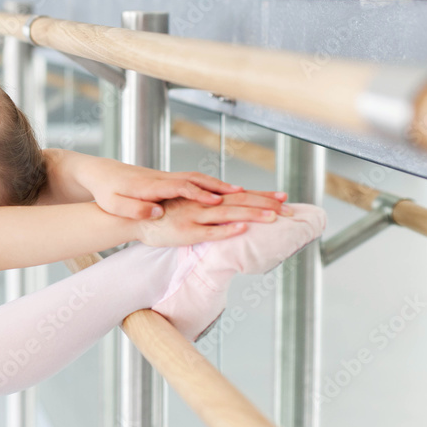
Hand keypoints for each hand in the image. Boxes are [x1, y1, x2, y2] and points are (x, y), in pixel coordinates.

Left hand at [80, 157, 280, 219]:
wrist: (103, 173)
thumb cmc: (108, 192)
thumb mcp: (115, 205)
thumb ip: (135, 209)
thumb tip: (157, 211)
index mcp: (150, 186)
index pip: (180, 187)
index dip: (199, 194)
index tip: (217, 201)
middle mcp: (165, 178)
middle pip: (199, 180)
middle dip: (225, 188)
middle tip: (250, 194)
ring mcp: (170, 177)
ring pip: (203, 179)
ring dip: (226, 187)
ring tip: (252, 193)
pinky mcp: (172, 180)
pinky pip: (199, 182)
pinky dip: (216, 187)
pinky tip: (233, 194)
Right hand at [136, 191, 293, 246]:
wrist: (137, 217)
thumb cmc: (165, 214)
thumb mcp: (190, 206)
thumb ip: (211, 208)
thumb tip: (234, 212)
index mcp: (208, 198)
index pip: (241, 195)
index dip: (263, 196)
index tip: (284, 197)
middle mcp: (204, 203)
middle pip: (240, 202)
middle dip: (266, 204)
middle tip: (289, 208)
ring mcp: (195, 216)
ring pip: (229, 214)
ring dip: (253, 215)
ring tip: (274, 218)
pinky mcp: (186, 231)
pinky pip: (209, 231)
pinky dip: (226, 230)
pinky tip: (242, 228)